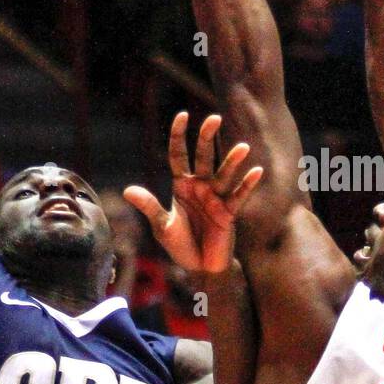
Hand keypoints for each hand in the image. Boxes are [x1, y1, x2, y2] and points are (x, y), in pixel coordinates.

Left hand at [124, 112, 261, 274]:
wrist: (199, 267)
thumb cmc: (180, 245)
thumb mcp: (162, 226)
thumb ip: (149, 206)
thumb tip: (127, 190)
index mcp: (181, 185)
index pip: (178, 155)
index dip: (179, 136)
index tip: (182, 115)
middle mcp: (200, 186)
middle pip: (203, 157)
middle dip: (207, 138)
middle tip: (214, 118)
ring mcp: (216, 198)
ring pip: (224, 174)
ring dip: (232, 161)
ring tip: (242, 147)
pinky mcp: (229, 212)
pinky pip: (239, 196)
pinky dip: (248, 185)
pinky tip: (257, 171)